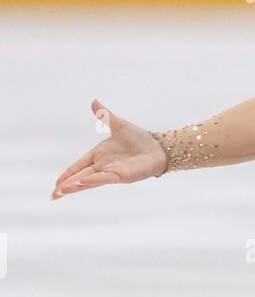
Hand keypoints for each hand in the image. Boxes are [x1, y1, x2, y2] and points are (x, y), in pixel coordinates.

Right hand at [52, 100, 167, 198]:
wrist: (158, 147)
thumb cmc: (140, 139)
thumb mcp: (119, 124)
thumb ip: (105, 115)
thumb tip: (94, 101)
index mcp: (99, 155)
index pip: (79, 165)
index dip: (68, 174)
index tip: (56, 184)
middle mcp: (103, 165)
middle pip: (80, 176)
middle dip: (67, 186)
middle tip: (54, 195)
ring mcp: (111, 171)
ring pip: (89, 180)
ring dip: (76, 186)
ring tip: (61, 192)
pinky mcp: (121, 175)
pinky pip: (105, 178)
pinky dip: (93, 180)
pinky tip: (82, 182)